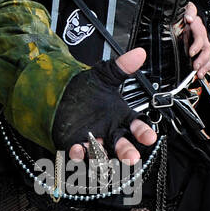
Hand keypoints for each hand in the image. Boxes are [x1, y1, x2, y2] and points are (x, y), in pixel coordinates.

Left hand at [56, 47, 156, 166]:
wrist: (60, 91)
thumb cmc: (87, 89)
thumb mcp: (104, 76)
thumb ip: (121, 67)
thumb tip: (138, 54)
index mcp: (120, 117)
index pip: (137, 126)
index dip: (144, 132)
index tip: (149, 136)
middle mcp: (109, 131)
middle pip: (122, 145)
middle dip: (127, 151)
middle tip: (131, 156)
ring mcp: (93, 139)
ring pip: (102, 153)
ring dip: (102, 155)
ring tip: (101, 154)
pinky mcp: (75, 144)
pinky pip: (79, 154)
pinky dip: (78, 154)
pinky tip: (78, 149)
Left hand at [182, 1, 209, 77]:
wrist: (194, 19)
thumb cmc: (190, 16)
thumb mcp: (189, 10)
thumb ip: (190, 11)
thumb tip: (189, 18)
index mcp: (199, 30)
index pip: (200, 38)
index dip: (196, 46)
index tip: (190, 53)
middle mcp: (204, 39)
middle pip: (207, 51)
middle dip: (202, 60)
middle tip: (195, 67)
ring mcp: (204, 46)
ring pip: (209, 58)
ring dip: (205, 67)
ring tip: (199, 74)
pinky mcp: (203, 52)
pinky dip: (208, 67)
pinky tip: (203, 72)